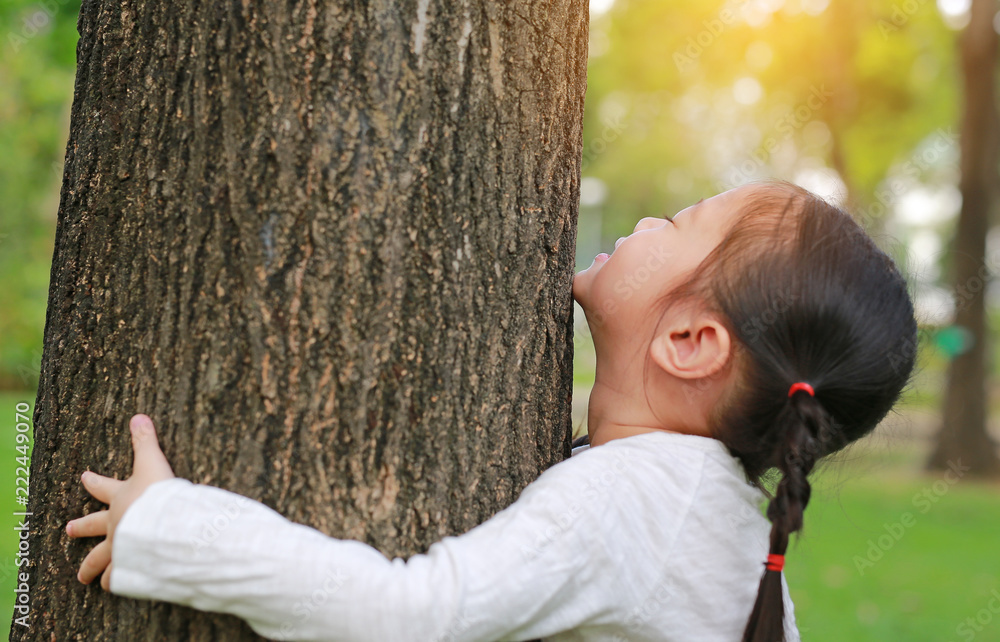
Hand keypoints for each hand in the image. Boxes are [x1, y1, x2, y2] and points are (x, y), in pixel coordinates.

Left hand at [67, 414, 175, 590]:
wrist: (160, 525)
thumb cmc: (156, 494)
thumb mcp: (153, 463)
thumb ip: (146, 442)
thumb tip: (139, 416)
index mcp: (120, 498)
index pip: (103, 487)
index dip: (93, 482)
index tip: (83, 478)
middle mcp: (114, 523)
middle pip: (92, 526)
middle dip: (80, 528)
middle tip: (67, 531)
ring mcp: (119, 545)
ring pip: (101, 558)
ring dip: (92, 566)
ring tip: (86, 577)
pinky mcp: (128, 564)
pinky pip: (120, 576)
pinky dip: (116, 581)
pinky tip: (112, 586)